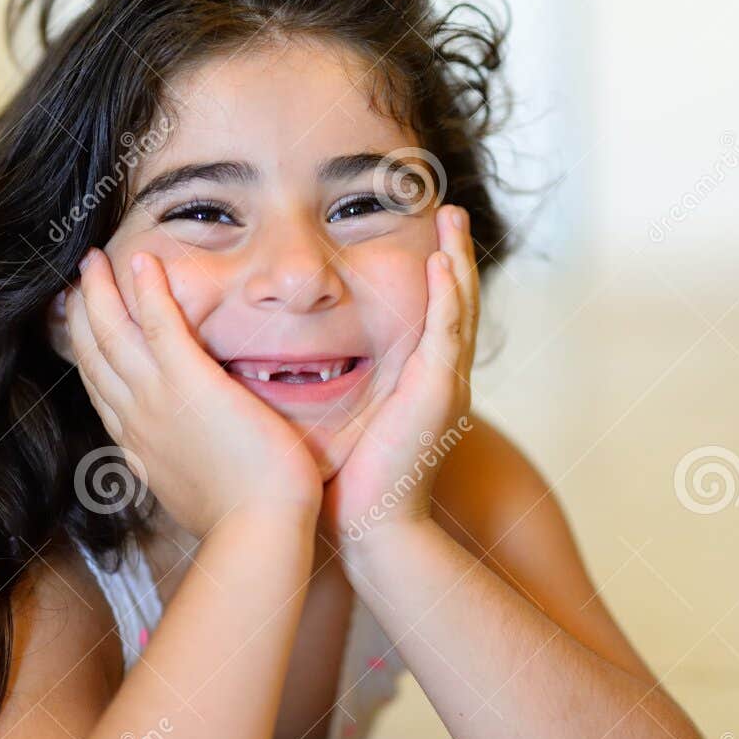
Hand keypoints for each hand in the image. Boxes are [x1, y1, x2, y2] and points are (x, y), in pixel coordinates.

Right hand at [65, 247, 322, 539]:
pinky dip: (146, 290)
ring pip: (112, 334)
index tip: (82, 326)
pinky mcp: (190, 383)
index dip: (87, 353)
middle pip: (94, 356)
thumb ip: (184, 467)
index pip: (102, 390)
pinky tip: (141, 261)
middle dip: (82, 314)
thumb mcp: (195, 492)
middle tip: (79, 279)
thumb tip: (186, 461)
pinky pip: (158, 324)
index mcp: (139, 446)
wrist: (258, 530)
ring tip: (94, 260)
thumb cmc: (244, 519)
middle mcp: (137, 419)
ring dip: (101, 292)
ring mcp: (158, 400)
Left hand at [320, 205, 478, 548]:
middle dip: (453, 253)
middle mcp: (439, 378)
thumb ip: (325, 388)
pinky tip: (440, 261)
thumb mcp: (339, 420)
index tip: (423, 232)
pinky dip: (448, 294)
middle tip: (447, 208)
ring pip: (459, 307)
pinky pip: (447, 334)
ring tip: (453, 216)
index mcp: (418, 382)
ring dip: (457, 258)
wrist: (372, 530)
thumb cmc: (348, 483)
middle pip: (453, 301)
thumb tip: (279, 364)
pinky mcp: (438, 394)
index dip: (431, 274)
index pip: (429, 314)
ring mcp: (444, 384)